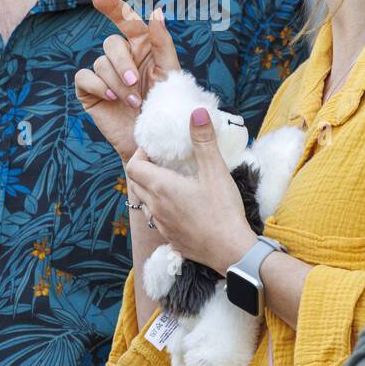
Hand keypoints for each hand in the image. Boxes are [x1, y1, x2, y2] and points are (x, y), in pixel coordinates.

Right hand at [74, 0, 180, 161]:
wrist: (153, 142)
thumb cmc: (165, 109)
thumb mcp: (169, 74)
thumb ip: (163, 43)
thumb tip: (156, 12)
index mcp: (142, 49)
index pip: (125, 21)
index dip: (111, 7)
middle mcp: (122, 58)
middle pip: (111, 43)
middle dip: (122, 63)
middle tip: (136, 84)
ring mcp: (104, 75)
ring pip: (100, 62)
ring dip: (117, 82)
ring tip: (133, 102)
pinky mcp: (90, 91)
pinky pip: (84, 76)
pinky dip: (98, 85)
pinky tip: (111, 98)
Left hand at [123, 107, 257, 274]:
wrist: (231, 252)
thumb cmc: (223, 212)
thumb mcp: (216, 171)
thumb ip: (203, 141)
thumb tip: (196, 112)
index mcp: (161, 188)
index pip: (133, 166)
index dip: (140, 154)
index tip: (156, 148)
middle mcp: (155, 208)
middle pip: (134, 184)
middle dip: (143, 169)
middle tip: (162, 161)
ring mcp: (162, 226)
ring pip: (144, 203)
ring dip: (150, 189)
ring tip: (171, 181)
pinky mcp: (171, 239)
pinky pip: (157, 220)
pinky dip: (161, 208)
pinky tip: (181, 206)